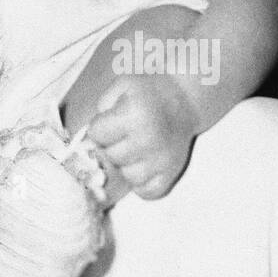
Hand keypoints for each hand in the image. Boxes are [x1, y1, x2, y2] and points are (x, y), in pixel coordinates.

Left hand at [86, 74, 197, 199]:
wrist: (185, 98)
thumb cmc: (149, 90)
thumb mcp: (122, 85)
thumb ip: (103, 104)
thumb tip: (92, 135)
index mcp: (134, 114)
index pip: (97, 133)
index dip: (100, 126)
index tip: (110, 119)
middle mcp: (149, 140)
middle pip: (110, 155)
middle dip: (112, 144)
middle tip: (125, 132)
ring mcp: (162, 159)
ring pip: (127, 175)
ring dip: (126, 163)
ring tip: (135, 147)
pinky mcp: (172, 173)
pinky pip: (147, 192)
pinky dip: (142, 182)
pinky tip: (144, 164)